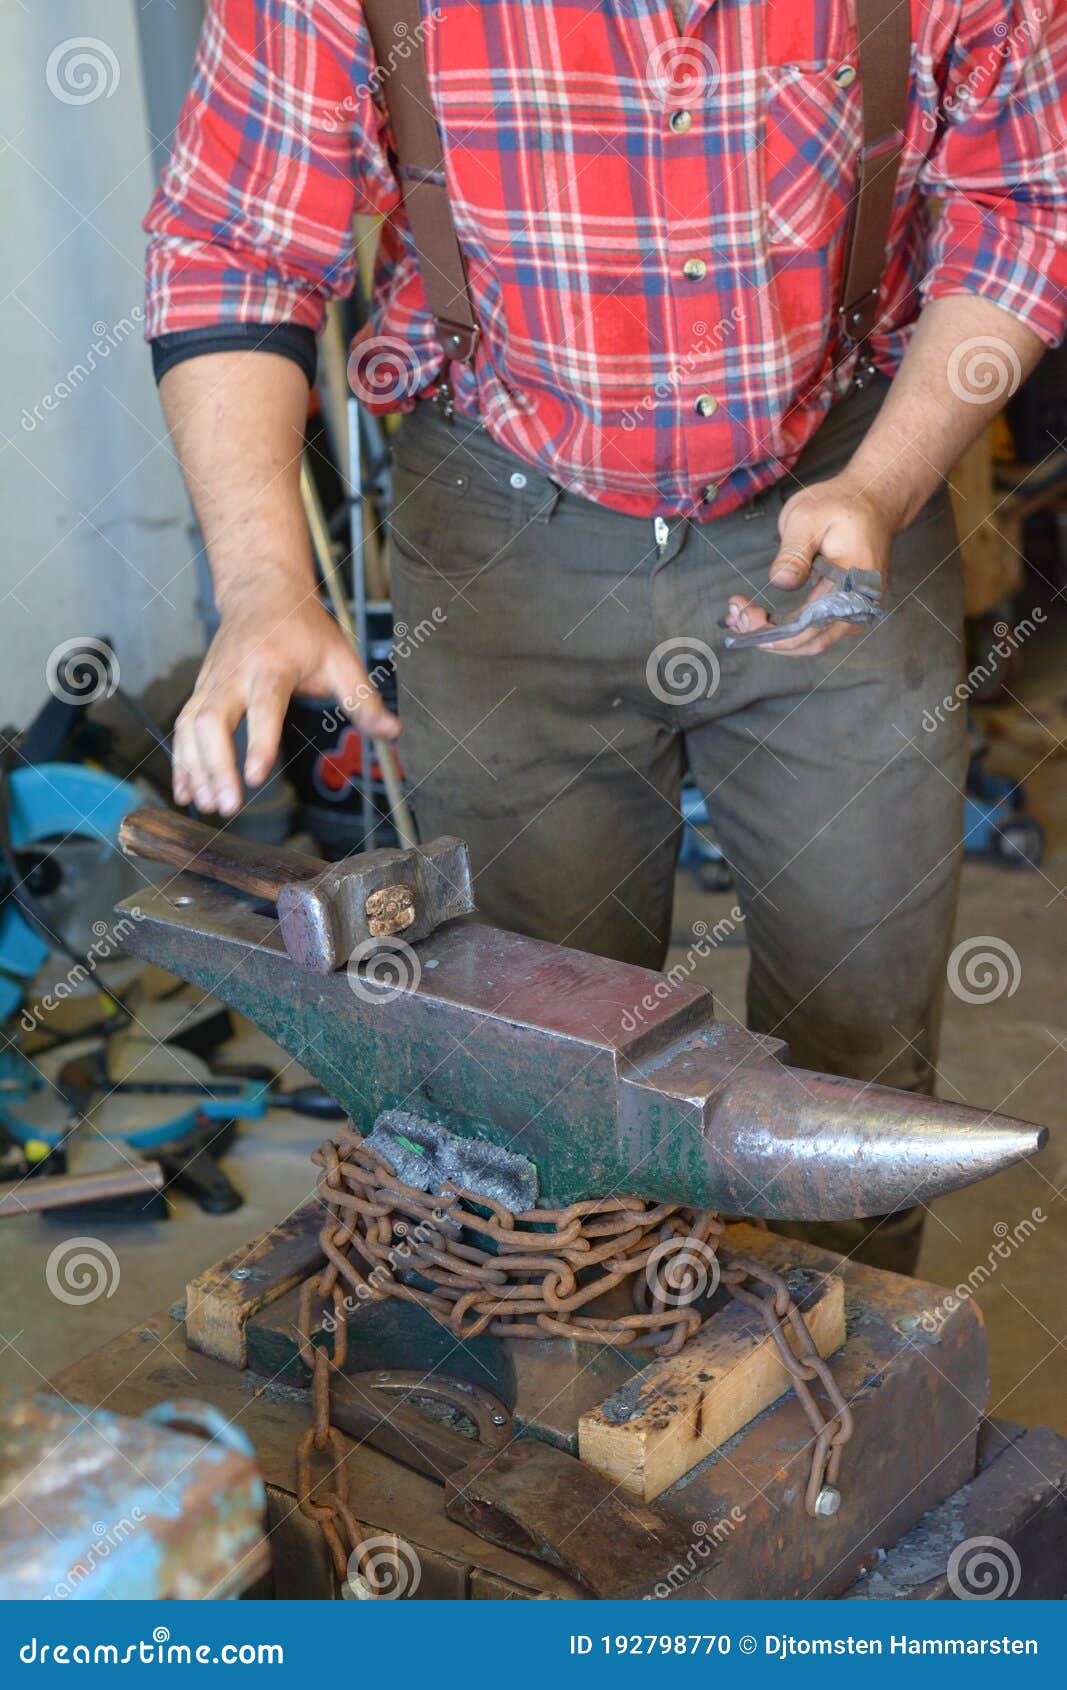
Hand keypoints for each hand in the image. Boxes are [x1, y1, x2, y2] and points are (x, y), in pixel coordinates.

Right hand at [172, 590, 399, 815]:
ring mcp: (211, 682)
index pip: (263, 706)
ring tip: (206, 807)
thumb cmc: (304, 628)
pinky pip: (181, 728)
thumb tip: (393, 733)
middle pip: (211, 721)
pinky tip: (186, 793)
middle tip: (228, 806)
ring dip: (194, 769)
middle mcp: (234, 674)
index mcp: (272, 665)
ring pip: (189, 727)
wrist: (261, 592)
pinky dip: (181, 762)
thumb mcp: (341, 657)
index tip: (255, 778)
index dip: (258, 742)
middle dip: (215, 766)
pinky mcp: (199, 690)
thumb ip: (364, 699)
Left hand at [723, 472, 896, 654]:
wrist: (872, 499)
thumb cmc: (839, 504)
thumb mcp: (807, 518)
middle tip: (737, 615)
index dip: (773, 630)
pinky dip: (787, 629)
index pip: (811, 624)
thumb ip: (794, 553)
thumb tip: (782, 582)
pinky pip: (817, 629)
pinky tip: (761, 617)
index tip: (743, 613)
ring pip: (813, 640)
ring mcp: (855, 609)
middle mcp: (859, 603)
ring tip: (742, 616)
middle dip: (769, 637)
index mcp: (852, 582)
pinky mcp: (846, 609)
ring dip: (776, 636)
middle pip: (811, 641)